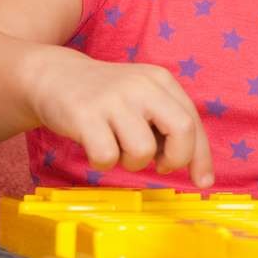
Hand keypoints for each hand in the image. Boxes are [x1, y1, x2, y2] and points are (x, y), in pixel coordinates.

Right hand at [26, 58, 214, 187]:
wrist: (54, 76)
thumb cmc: (106, 98)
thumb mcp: (142, 98)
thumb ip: (166, 124)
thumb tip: (193, 166)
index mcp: (161, 80)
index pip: (193, 120)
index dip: (202, 156)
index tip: (203, 181)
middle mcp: (142, 86)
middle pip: (182, 129)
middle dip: (177, 158)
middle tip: (160, 165)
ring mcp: (113, 99)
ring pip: (143, 150)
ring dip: (133, 163)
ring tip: (119, 149)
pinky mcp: (85, 115)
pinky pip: (107, 156)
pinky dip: (104, 163)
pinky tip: (96, 148)